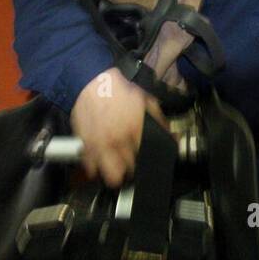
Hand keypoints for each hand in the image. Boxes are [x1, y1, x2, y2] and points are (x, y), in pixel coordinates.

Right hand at [69, 67, 164, 186]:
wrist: (92, 83)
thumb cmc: (119, 91)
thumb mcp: (147, 101)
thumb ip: (160, 121)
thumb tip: (172, 137)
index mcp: (136, 130)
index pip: (147, 159)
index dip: (148, 162)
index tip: (147, 161)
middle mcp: (118, 141)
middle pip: (130, 172)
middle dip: (133, 171)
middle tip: (132, 166)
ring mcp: (100, 146)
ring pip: (111, 177)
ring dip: (115, 175)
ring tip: (117, 169)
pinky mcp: (85, 146)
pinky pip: (91, 169)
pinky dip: (96, 169)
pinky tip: (100, 162)